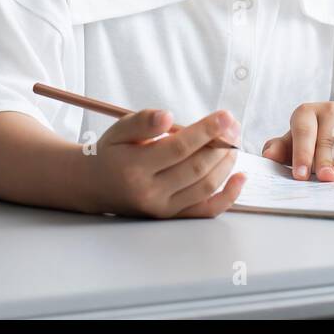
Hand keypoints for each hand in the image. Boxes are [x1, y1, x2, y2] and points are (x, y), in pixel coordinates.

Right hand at [85, 108, 245, 217]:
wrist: (94, 186)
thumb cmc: (110, 153)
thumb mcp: (119, 130)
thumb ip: (143, 121)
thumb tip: (167, 116)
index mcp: (134, 167)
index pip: (179, 148)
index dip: (206, 131)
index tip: (225, 116)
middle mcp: (150, 192)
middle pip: (196, 168)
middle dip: (221, 145)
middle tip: (234, 126)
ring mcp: (162, 207)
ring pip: (205, 187)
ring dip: (226, 164)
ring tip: (234, 142)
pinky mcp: (171, 216)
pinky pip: (205, 211)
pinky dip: (228, 197)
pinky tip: (240, 178)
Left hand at [260, 101, 333, 181]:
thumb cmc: (321, 137)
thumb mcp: (298, 141)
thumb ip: (283, 148)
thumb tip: (268, 156)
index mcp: (307, 113)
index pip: (303, 131)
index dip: (301, 153)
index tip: (300, 175)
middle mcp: (331, 109)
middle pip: (327, 135)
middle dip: (325, 159)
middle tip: (325, 178)